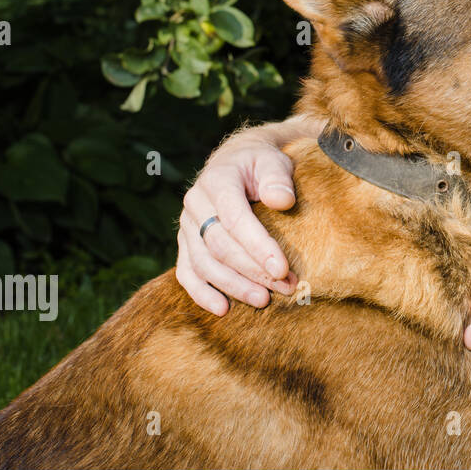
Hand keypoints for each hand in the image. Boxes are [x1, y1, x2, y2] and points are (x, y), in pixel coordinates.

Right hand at [176, 122, 307, 314]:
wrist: (237, 161)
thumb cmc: (261, 164)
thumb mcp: (273, 160)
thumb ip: (277, 178)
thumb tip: (282, 201)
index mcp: (217, 181)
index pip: (235, 219)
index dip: (258, 246)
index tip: (283, 269)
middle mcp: (196, 204)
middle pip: (220, 246)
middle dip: (252, 271)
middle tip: (284, 288)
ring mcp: (187, 225)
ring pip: (203, 263)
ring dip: (233, 285)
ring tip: (263, 300)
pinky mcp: (186, 243)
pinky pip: (186, 272)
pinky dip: (201, 293)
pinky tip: (222, 309)